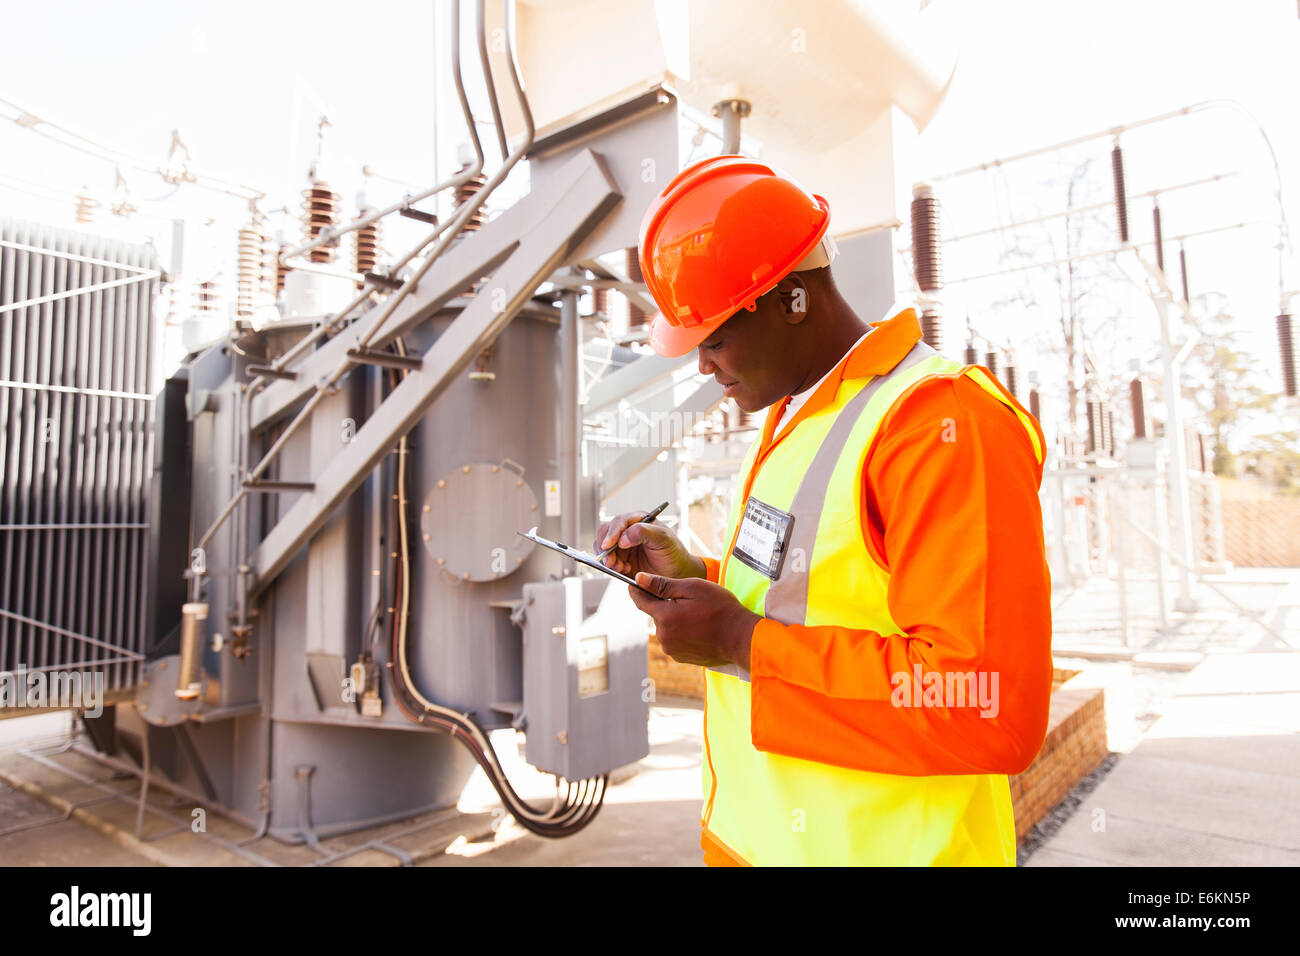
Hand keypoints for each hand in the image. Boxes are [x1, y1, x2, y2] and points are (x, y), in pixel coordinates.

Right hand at [594, 512, 705, 579]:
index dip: (612, 533)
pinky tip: (624, 570)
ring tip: (620, 567)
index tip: (608, 545)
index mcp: (639, 520)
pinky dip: (612, 566)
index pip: (619, 522)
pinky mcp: (621, 559)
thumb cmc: (673, 553)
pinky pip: (608, 560)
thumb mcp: (663, 539)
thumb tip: (622, 538)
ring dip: (608, 558)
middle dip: (606, 548)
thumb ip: (643, 532)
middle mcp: (628, 531)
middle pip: (606, 533)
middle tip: (610, 561)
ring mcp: (623, 545)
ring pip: (604, 547)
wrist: (677, 573)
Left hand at [628, 572, 760, 669]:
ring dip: (675, 619)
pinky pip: (675, 639)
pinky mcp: (681, 657)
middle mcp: (663, 636)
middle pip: (656, 614)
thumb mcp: (692, 588)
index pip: (640, 600)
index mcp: (664, 617)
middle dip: (665, 604)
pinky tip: (699, 627)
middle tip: (686, 597)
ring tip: (697, 614)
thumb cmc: (720, 609)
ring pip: (666, 627)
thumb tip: (639, 578)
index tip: (634, 582)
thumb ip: (663, 584)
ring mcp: (672, 650)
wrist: (741, 638)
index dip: (637, 589)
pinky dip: (682, 631)